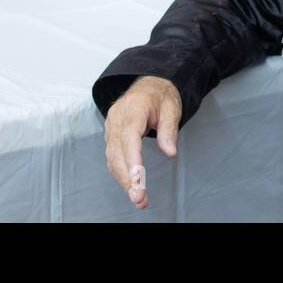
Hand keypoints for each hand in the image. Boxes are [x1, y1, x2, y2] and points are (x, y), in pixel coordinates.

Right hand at [103, 75, 181, 208]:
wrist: (149, 83)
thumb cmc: (161, 95)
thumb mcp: (171, 108)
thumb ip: (169, 130)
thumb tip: (170, 152)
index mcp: (133, 109)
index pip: (130, 139)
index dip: (133, 163)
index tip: (138, 182)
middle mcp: (117, 118)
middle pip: (118, 152)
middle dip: (128, 179)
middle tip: (140, 199)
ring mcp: (111, 125)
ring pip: (112, 157)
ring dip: (123, 179)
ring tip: (138, 198)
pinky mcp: (111, 133)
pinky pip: (112, 155)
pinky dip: (119, 171)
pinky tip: (129, 184)